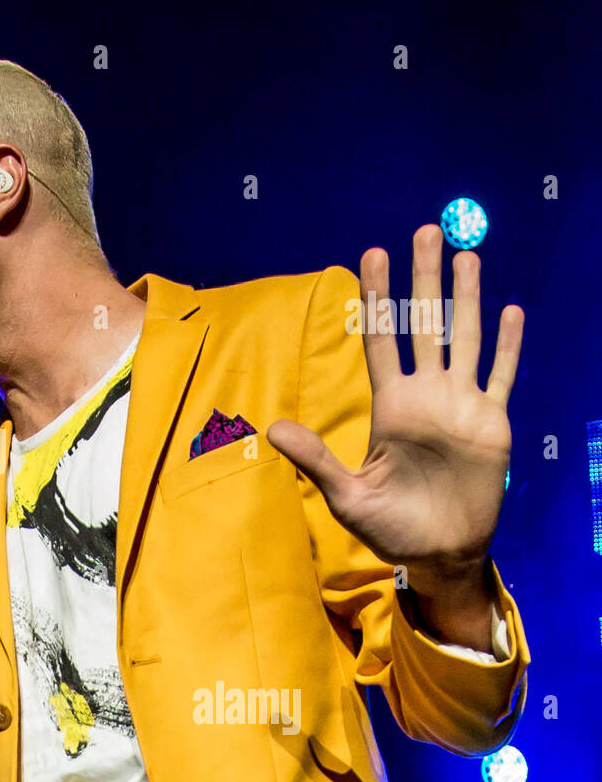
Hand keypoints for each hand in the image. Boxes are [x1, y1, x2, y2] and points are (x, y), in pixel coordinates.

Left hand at [267, 224, 523, 594]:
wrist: (437, 551)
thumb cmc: (388, 526)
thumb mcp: (345, 493)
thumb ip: (315, 458)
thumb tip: (270, 428)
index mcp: (390, 406)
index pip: (380, 339)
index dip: (377, 298)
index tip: (372, 255)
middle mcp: (425, 396)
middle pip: (424, 323)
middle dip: (423, 279)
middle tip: (424, 230)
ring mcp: (460, 405)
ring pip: (464, 337)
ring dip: (467, 296)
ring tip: (466, 254)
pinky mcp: (492, 424)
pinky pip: (501, 377)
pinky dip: (507, 347)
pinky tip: (510, 312)